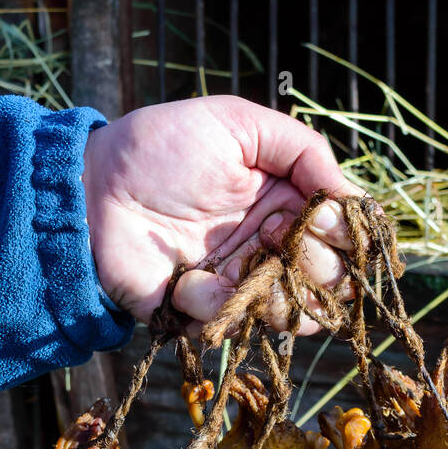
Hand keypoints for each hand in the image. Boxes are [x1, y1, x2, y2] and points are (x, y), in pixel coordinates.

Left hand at [82, 95, 358, 332]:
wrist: (94, 191)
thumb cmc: (162, 148)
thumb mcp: (238, 124)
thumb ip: (303, 149)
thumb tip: (353, 198)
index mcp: (287, 200)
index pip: (343, 232)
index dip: (347, 235)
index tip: (330, 221)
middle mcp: (272, 245)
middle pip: (331, 280)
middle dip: (321, 267)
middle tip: (286, 241)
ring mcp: (242, 282)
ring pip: (295, 314)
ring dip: (285, 297)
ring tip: (252, 266)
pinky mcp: (207, 313)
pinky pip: (236, 323)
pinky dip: (220, 304)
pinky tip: (191, 280)